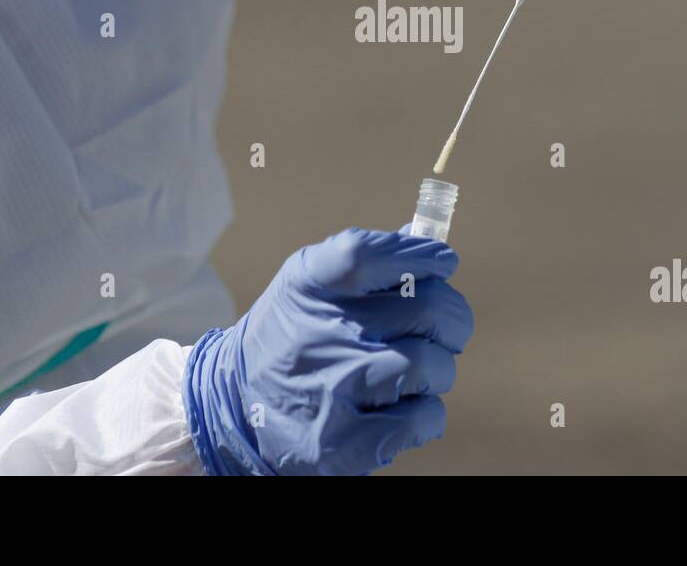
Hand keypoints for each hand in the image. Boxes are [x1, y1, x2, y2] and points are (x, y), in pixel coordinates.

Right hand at [184, 228, 473, 474]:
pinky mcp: (343, 445)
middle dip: (451, 316)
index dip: (419, 254)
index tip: (442, 261)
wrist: (235, 409)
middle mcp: (319, 335)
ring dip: (439, 367)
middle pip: (425, 309)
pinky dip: (427, 411)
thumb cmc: (292, 336)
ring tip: (415, 370)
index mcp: (308, 286)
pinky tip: (402, 404)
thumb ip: (366, 262)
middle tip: (443, 324)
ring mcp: (333, 392)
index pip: (370, 255)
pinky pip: (425, 418)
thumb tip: (427, 241)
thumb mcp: (309, 285)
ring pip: (433, 366)